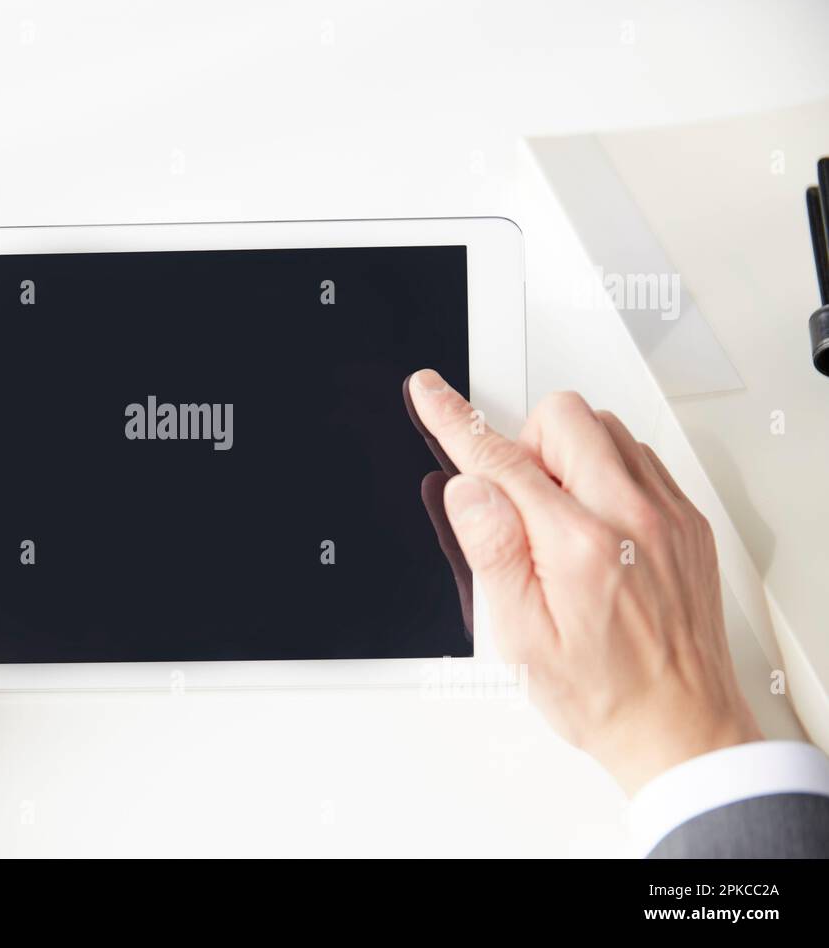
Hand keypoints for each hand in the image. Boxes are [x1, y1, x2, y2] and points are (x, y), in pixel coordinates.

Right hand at [406, 369, 760, 793]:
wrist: (678, 728)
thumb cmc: (600, 691)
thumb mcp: (521, 637)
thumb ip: (493, 550)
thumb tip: (471, 488)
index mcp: (580, 545)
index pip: (502, 459)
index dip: (456, 421)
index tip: (431, 391)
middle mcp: (633, 516)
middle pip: (564, 417)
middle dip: (527, 445)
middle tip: (519, 505)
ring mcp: (668, 514)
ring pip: (606, 428)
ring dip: (569, 456)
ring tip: (558, 523)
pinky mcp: (688, 522)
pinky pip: (639, 458)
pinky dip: (606, 473)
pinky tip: (595, 527)